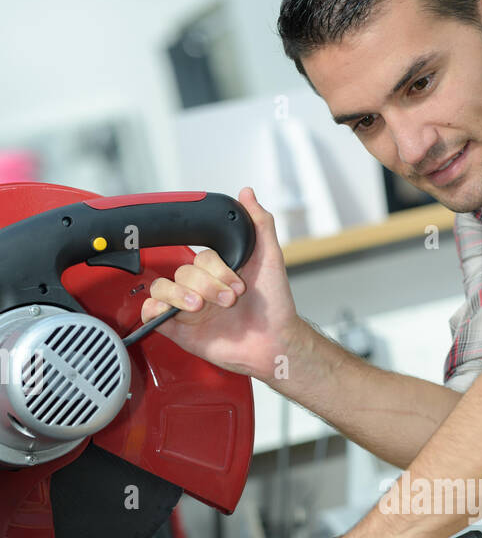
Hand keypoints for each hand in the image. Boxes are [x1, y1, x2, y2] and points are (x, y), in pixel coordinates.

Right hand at [140, 186, 300, 380]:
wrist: (274, 344)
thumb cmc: (274, 306)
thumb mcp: (271, 259)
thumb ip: (259, 224)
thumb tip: (247, 193)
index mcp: (217, 270)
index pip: (200, 257)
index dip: (217, 269)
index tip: (238, 284)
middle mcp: (200, 286)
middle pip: (182, 272)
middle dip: (206, 286)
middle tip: (230, 301)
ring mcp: (188, 307)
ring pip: (162, 288)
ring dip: (180, 295)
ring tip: (201, 308)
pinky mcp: (178, 328)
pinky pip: (150, 312)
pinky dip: (154, 308)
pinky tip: (170, 311)